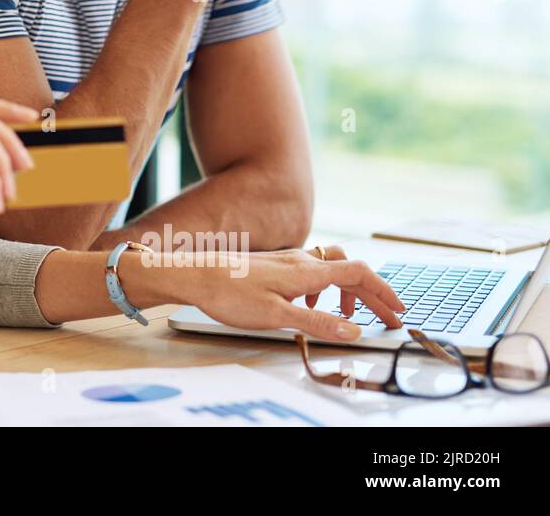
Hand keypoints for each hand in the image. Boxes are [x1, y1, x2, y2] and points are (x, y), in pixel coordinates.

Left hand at [155, 245, 405, 342]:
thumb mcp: (276, 315)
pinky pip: (311, 272)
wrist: (193, 273)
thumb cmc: (230, 293)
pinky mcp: (274, 266)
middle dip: (371, 294)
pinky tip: (308, 305)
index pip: (359, 274)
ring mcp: (287, 261)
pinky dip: (323, 287)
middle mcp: (302, 261)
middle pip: (349, 271)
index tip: (398, 311)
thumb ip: (317, 323)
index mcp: (308, 272)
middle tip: (384, 318)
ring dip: (346, 290)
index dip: (383, 292)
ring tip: (344, 316)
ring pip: (330, 269)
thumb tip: (354, 330)